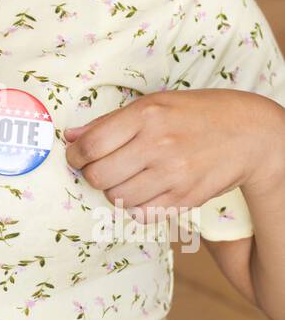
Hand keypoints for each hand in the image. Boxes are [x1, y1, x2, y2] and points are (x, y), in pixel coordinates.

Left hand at [63, 88, 277, 216]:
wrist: (248, 133)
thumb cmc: (195, 114)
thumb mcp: (152, 104)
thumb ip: (109, 123)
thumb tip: (71, 137)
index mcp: (146, 115)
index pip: (91, 146)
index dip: (75, 156)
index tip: (77, 157)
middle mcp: (158, 145)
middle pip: (99, 176)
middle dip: (92, 175)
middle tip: (100, 169)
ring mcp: (173, 174)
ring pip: (118, 198)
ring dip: (114, 191)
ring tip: (125, 177)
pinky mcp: (185, 198)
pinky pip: (142, 215)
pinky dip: (135, 207)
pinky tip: (143, 192)